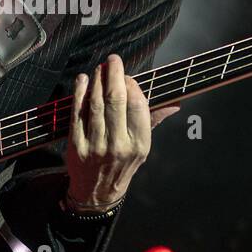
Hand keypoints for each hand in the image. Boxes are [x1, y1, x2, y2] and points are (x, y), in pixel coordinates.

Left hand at [65, 54, 179, 209]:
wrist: (97, 192)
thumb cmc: (122, 164)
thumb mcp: (142, 146)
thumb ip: (153, 120)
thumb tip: (175, 103)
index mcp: (139, 144)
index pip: (137, 106)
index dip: (132, 85)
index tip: (128, 76)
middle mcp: (118, 145)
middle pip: (115, 100)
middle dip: (113, 75)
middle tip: (112, 60)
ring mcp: (95, 145)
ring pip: (96, 104)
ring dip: (97, 81)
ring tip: (99, 68)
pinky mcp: (76, 145)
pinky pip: (77, 113)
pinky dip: (79, 93)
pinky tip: (82, 80)